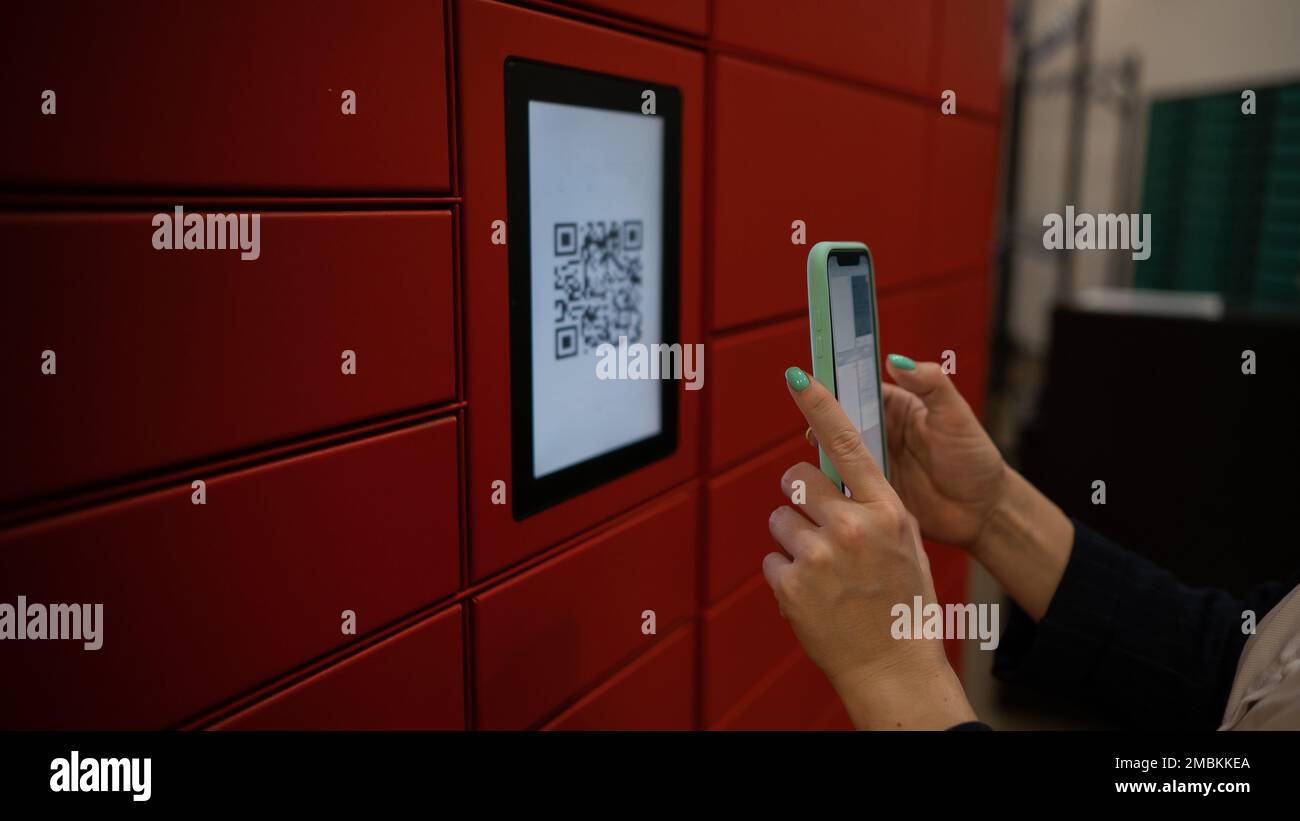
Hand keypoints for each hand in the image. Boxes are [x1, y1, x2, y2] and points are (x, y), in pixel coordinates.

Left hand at [765, 366, 974, 729]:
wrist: (894, 666)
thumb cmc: (902, 602)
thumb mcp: (904, 542)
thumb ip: (872, 503)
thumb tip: (833, 469)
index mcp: (886, 511)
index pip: (848, 446)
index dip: (821, 406)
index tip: (798, 375)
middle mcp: (852, 527)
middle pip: (797, 478)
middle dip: (802, 498)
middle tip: (822, 529)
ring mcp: (819, 556)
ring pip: (780, 518)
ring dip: (793, 539)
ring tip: (823, 571)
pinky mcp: (791, 584)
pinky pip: (771, 559)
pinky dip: (786, 575)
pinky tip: (814, 595)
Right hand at [825, 354, 1008, 550]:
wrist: (983, 512)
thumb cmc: (975, 459)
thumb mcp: (955, 417)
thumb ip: (931, 384)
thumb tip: (895, 360)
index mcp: (898, 407)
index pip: (858, 390)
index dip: (835, 387)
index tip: (813, 385)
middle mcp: (881, 431)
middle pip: (840, 421)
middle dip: (821, 421)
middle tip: (809, 427)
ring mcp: (874, 462)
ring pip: (836, 452)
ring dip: (823, 452)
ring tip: (812, 454)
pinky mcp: (870, 491)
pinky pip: (843, 482)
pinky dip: (830, 481)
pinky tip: (820, 481)